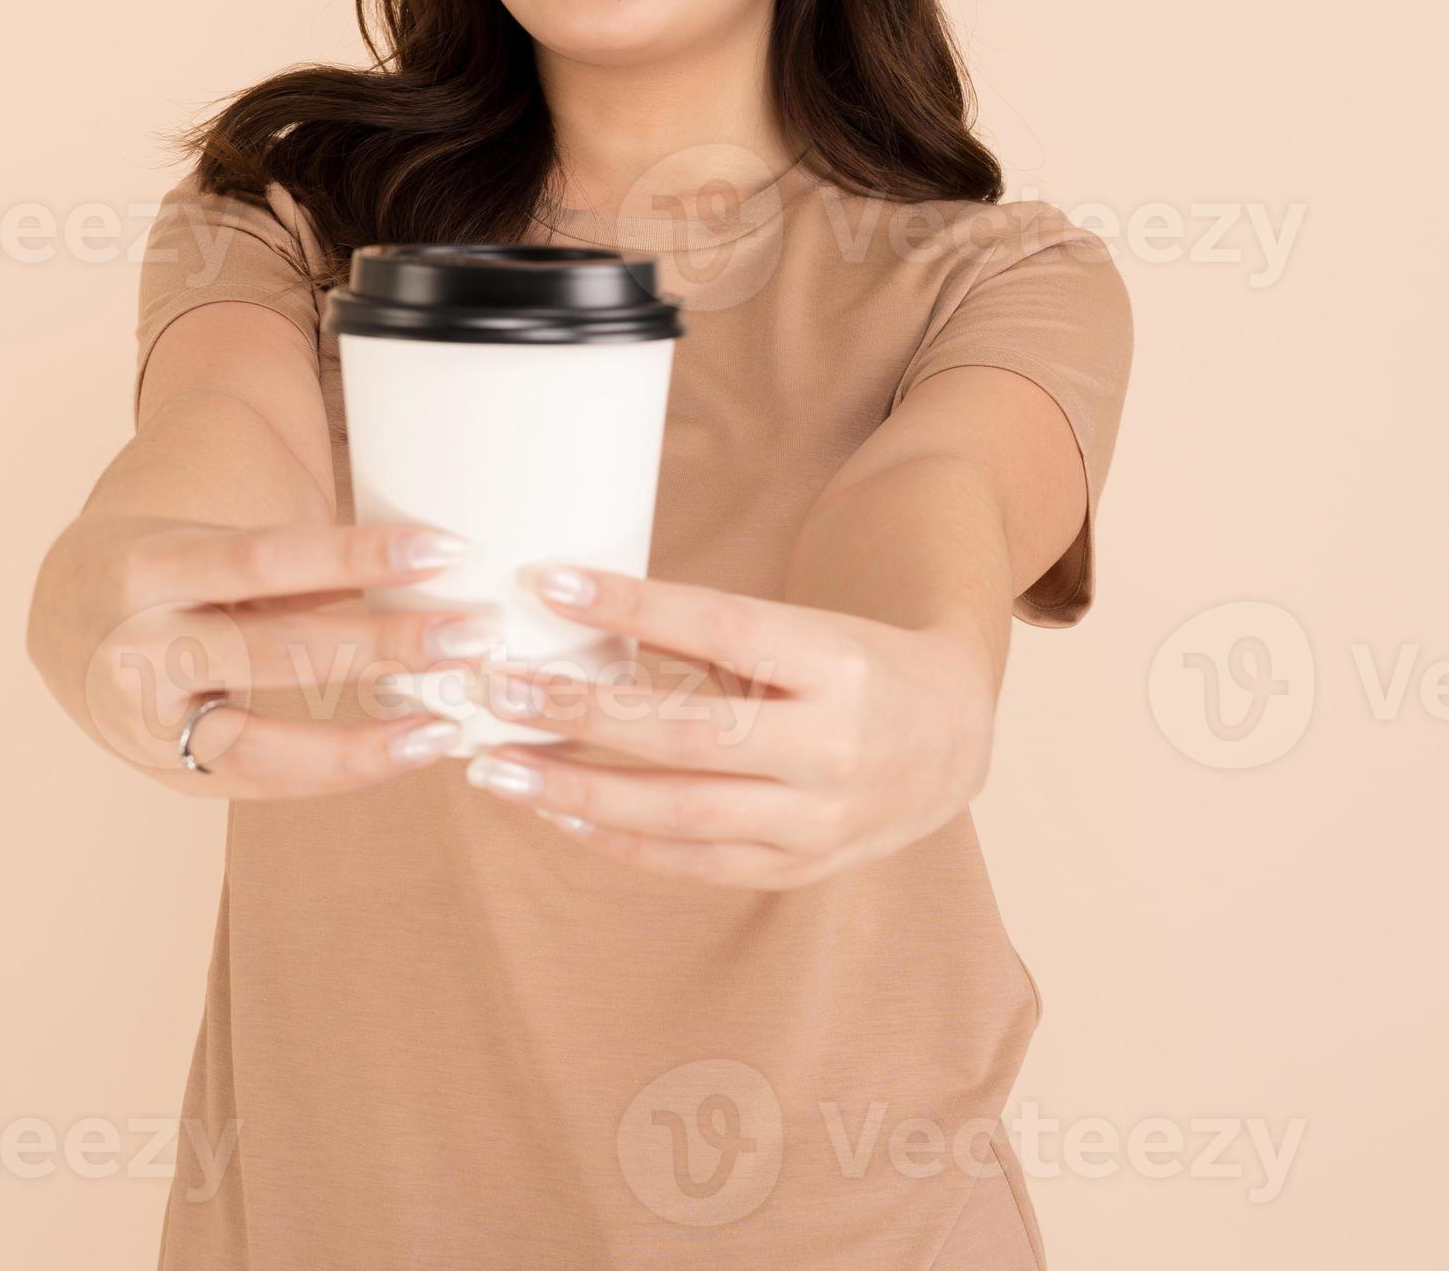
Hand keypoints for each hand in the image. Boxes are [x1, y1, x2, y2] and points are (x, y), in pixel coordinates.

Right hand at [34, 512, 504, 796]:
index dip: (357, 555)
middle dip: (385, 647)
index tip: (447, 548)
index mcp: (149, 564)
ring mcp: (145, 722)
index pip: (267, 558)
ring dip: (368, 738)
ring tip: (449, 725)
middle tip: (477, 636)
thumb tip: (431, 573)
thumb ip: (296, 567)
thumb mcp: (209, 542)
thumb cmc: (167, 562)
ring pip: (266, 742)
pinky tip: (402, 752)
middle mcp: (136, 648)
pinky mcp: (165, 771)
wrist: (63, 614)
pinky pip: (262, 782)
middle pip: (277, 651)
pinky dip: (337, 769)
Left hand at [456, 562, 999, 888]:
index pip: (721, 627)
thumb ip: (705, 634)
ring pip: (684, 813)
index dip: (631, 606)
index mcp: (837, 661)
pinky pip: (697, 864)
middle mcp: (836, 745)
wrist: (953, 738)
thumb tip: (570, 616)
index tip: (543, 581)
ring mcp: (823, 819)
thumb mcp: (798, 630)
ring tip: (500, 768)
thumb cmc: (849, 665)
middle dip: (580, 714)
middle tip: (495, 690)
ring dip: (579, 791)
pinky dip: (621, 841)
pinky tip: (557, 813)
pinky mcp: (804, 867)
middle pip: (690, 734)